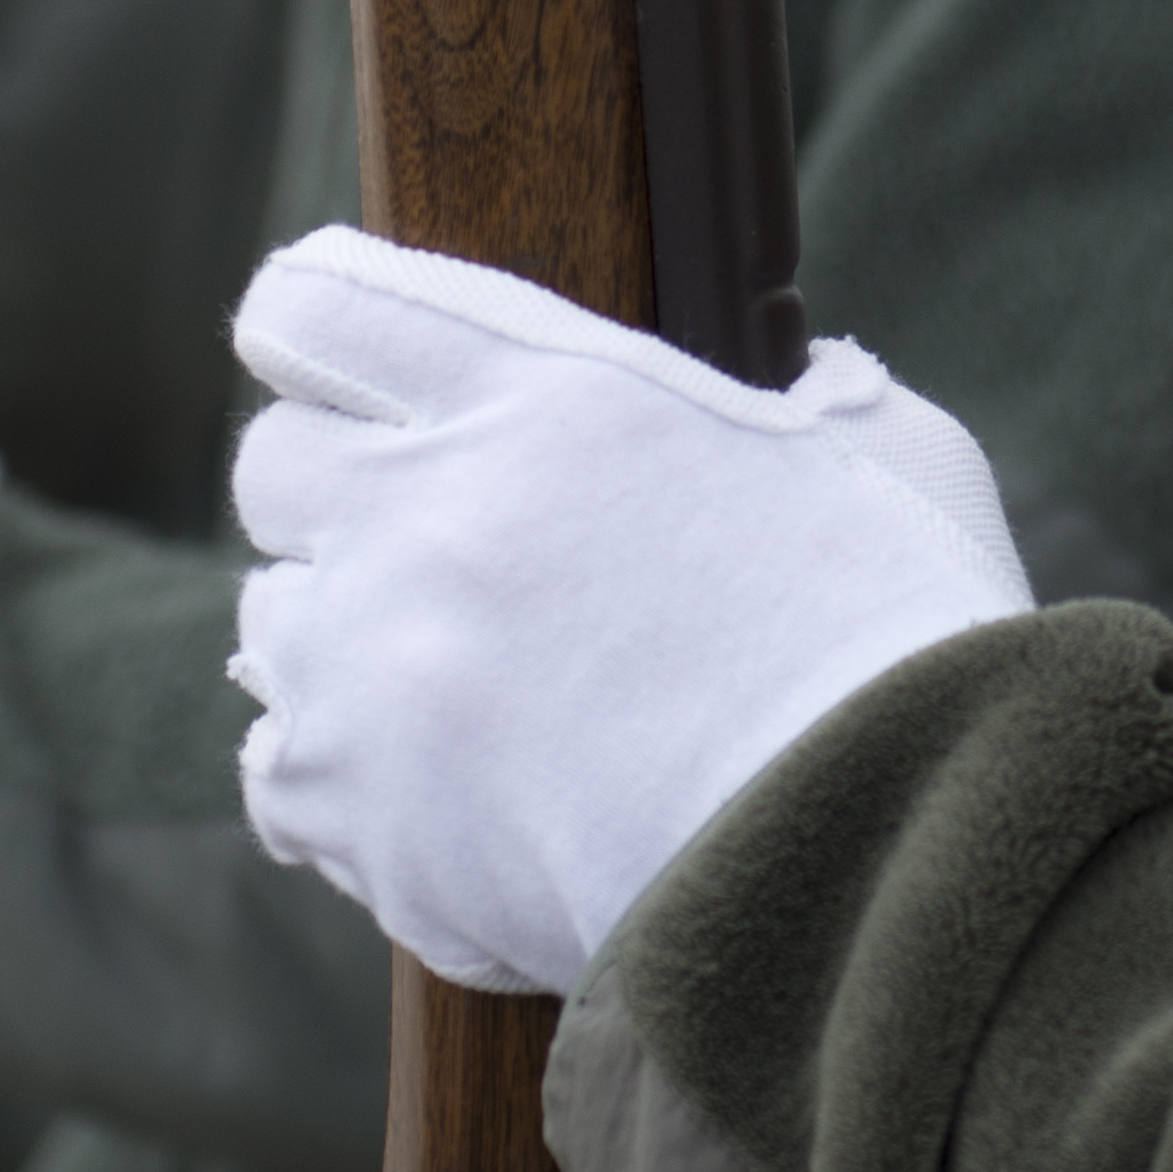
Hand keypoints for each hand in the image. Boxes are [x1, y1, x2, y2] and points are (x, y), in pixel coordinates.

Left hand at [227, 225, 1031, 997]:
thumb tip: (798, 403)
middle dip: (342, 501)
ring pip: (274, 623)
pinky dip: (344, 793)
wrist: (871, 866)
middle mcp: (423, 506)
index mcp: (535, 385)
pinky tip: (442, 806)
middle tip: (439, 557)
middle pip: (274, 467)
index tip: (347, 374)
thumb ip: (801, 399)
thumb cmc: (898, 648)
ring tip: (464, 702)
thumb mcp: (880, 450)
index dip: (323, 336)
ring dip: (346, 647)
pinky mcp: (356, 811)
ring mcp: (370, 661)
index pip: (318, 305)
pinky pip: (280, 778)